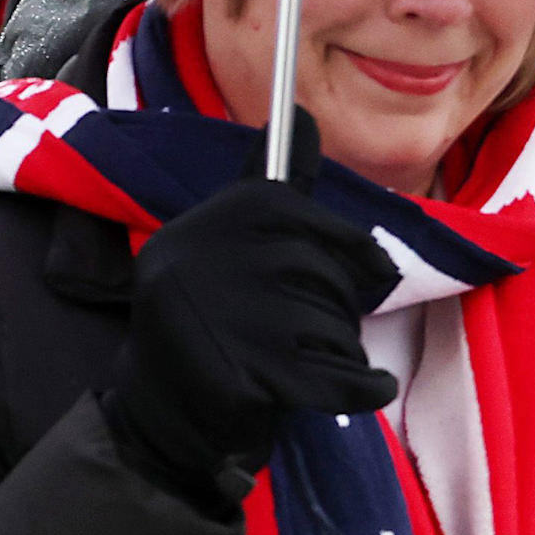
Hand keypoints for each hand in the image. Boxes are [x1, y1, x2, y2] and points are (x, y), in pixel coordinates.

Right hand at [107, 161, 400, 493]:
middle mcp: (199, 266)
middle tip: (320, 334)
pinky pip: (337, 377)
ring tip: (310, 365)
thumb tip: (299, 115)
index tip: (372, 269)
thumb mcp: (227, 253)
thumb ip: (268, 197)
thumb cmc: (212, 326)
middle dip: (341, 307)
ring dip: (341, 352)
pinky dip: (364, 386)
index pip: (288, 210)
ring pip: (332, 326)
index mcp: (196, 229)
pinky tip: (365, 388)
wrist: (162, 419)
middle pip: (319, 271)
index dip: (346, 241)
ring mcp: (221, 321)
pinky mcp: (244, 377)